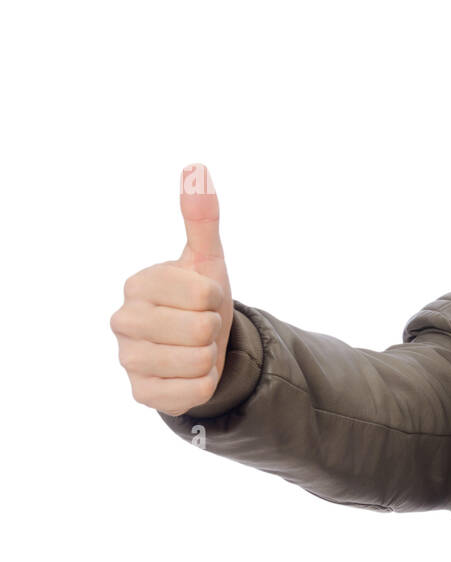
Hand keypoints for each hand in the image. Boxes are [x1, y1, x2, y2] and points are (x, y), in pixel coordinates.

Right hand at [110, 164, 234, 415]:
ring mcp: (128, 360)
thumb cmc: (200, 299)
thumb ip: (202, 216)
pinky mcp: (142, 394)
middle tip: (200, 326)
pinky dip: (205, 384)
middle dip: (213, 329)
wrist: (200, 347)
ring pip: (199, 362)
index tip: (203, 300)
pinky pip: (194, 392)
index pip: (203, 295)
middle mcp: (123, 321)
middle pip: (200, 330)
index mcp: (138, 285)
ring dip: (210, 357)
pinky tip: (190, 373)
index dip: (216, 300)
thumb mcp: (207, 259)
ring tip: (196, 349)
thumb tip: (196, 168)